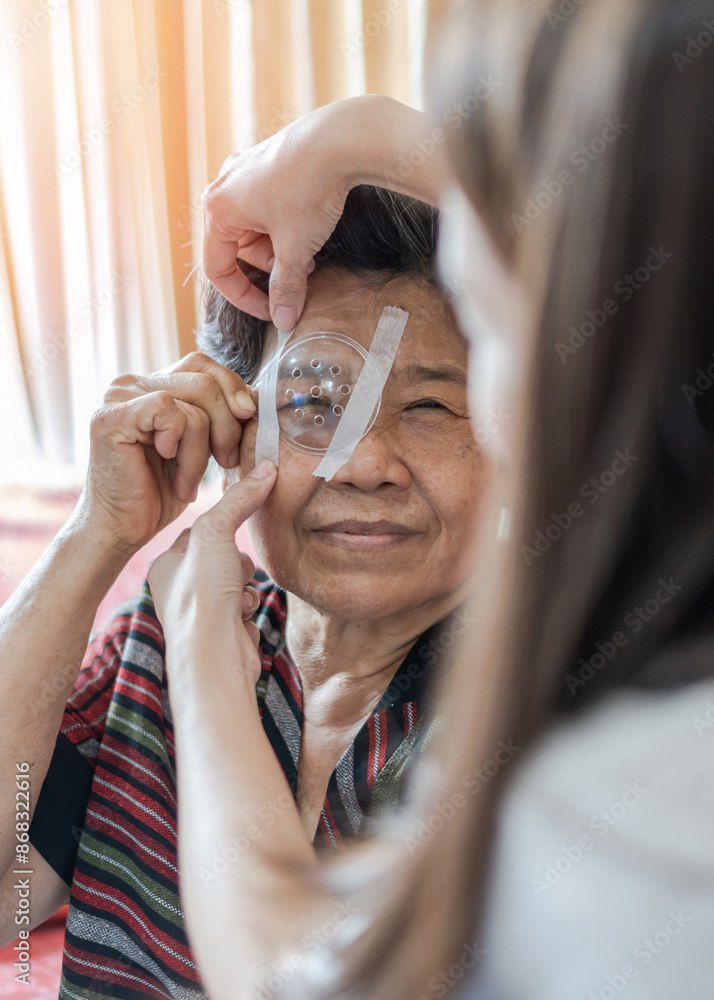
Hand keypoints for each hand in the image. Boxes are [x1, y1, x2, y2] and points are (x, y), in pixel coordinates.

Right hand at [78, 352, 256, 551]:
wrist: (121, 529)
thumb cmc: (160, 493)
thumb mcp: (200, 447)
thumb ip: (218, 416)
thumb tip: (253, 397)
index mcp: (151, 384)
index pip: (204, 365)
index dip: (233, 390)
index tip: (247, 424)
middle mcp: (131, 383)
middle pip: (205, 378)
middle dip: (228, 424)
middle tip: (227, 461)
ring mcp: (118, 397)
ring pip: (195, 399)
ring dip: (203, 449)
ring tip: (188, 481)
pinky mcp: (111, 417)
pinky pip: (171, 413)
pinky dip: (183, 447)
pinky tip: (169, 467)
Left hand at [147, 460, 277, 681]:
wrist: (213, 657)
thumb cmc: (202, 595)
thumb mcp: (216, 532)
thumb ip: (240, 499)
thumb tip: (266, 467)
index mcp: (165, 566)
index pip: (201, 530)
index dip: (223, 526)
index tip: (237, 523)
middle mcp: (179, 589)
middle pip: (224, 555)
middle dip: (238, 563)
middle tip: (232, 569)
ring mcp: (201, 612)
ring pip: (240, 580)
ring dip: (246, 585)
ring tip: (235, 598)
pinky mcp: (224, 632)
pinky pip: (247, 605)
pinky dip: (249, 608)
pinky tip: (240, 618)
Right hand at [201, 96, 442, 330]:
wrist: (340, 140)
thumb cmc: (308, 191)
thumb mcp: (296, 249)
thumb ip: (286, 288)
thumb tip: (284, 321)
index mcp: (218, 209)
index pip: (218, 269)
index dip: (244, 297)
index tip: (271, 312)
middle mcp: (225, 187)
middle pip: (238, 249)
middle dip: (269, 269)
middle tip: (299, 274)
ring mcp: (246, 172)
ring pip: (255, 229)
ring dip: (280, 249)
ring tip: (309, 253)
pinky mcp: (268, 165)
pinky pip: (268, 209)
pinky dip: (285, 228)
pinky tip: (311, 230)